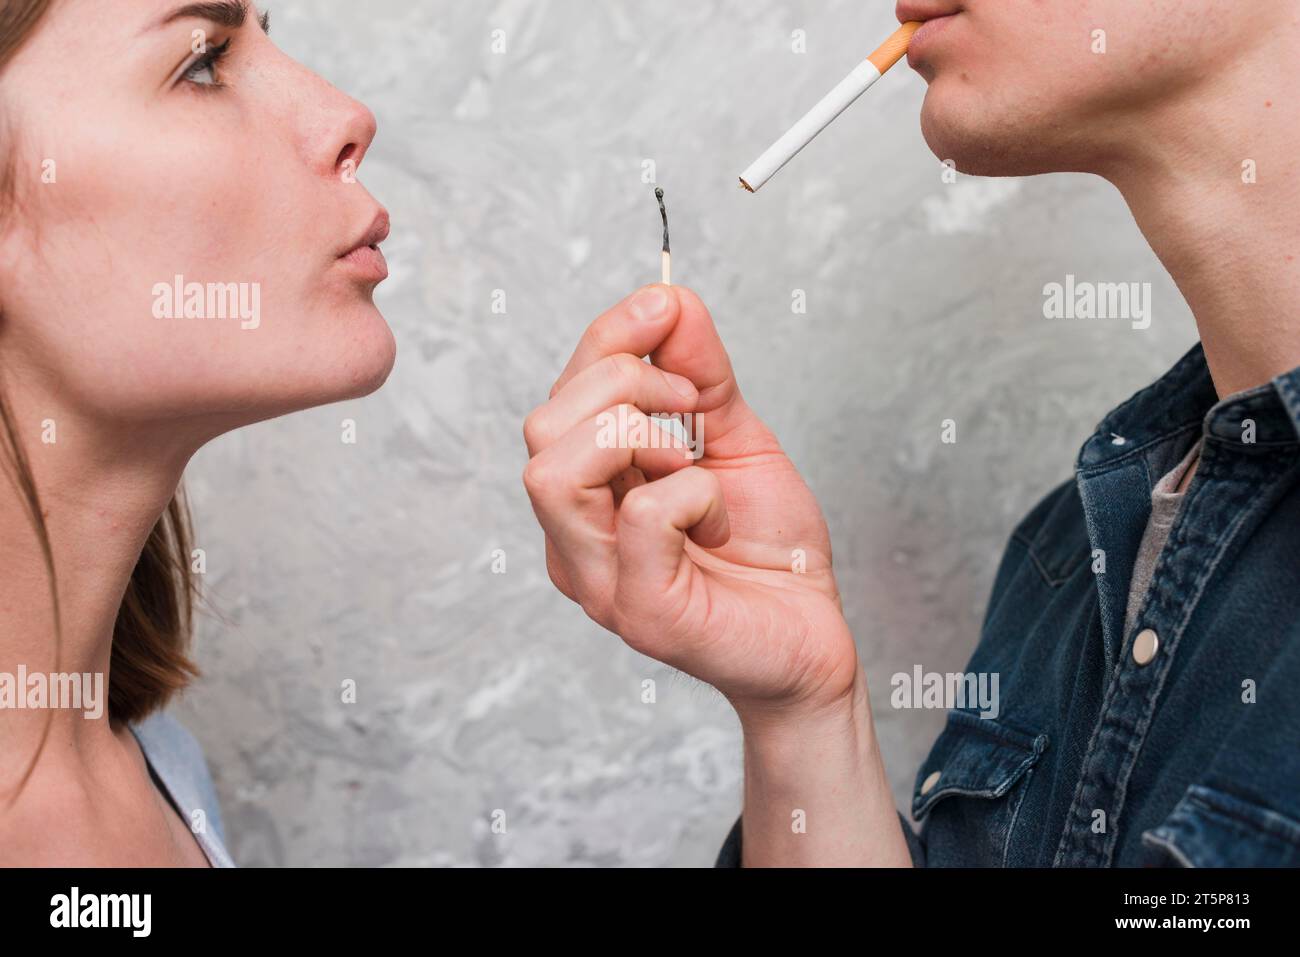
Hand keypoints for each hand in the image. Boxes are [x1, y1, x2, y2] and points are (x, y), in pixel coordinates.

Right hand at [523, 283, 859, 718]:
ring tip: (692, 458)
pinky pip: (641, 515)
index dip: (610, 336)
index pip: (560, 396)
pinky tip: (715, 520)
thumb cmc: (768, 549)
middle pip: (542, 425)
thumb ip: (700, 374)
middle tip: (695, 408)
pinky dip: (691, 492)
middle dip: (625, 384)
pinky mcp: (639, 609)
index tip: (667, 311)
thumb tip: (669, 298)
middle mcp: (573, 538)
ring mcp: (597, 577)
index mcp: (586, 494)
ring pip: (553, 470)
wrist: (812, 637)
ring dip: (637, 435)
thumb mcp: (735, 439)